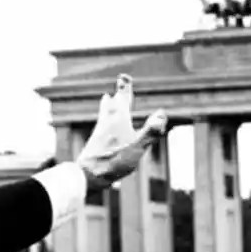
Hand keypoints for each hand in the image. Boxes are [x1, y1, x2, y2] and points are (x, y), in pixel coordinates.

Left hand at [76, 74, 167, 191]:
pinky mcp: (94, 142)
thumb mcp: (137, 147)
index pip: (124, 98)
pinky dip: (104, 119)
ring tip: (106, 98)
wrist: (88, 175)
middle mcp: (107, 121)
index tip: (124, 76)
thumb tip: (162, 114)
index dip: (125, 87)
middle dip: (118, 94)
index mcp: (119, 119)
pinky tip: (102, 126)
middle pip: (113, 103)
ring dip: (108, 104)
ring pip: (104, 112)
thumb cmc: (114, 160)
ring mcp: (99, 131)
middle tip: (120, 83)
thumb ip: (151, 131)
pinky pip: (101, 125)